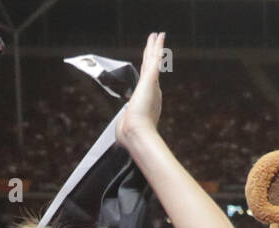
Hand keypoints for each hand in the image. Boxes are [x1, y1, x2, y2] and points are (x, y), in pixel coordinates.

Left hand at [116, 32, 164, 147]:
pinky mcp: (151, 80)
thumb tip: (119, 141)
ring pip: (154, 60)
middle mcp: (152, 91)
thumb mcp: (126, 127)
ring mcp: (152, 84)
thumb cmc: (131, 133)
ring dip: (156, 47)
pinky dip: (158, 48)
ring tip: (158, 35)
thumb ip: (125, 128)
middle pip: (151, 67)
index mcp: (148, 100)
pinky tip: (159, 37)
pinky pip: (156, 60)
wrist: (136, 133)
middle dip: (153, 55)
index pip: (147, 81)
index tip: (152, 63)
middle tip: (156, 43)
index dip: (149, 70)